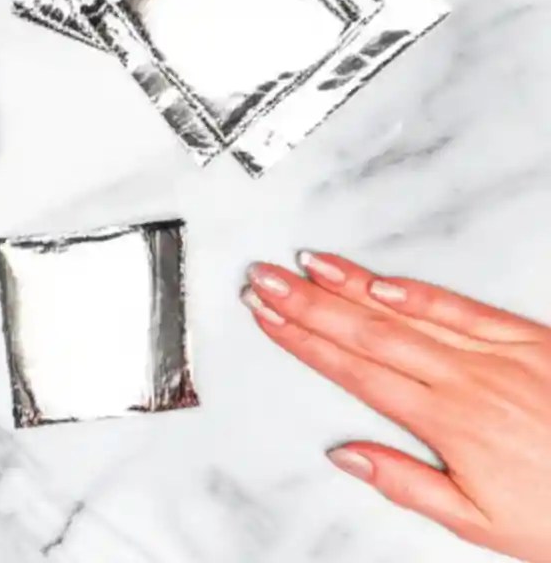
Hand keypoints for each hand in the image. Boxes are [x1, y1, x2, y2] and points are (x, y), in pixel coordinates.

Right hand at [242, 253, 550, 562]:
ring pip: (406, 313)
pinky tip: (380, 280)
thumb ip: (406, 483)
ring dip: (348, 288)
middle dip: (307, 303)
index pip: (355, 372)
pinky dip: (416, 292)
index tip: (267, 319)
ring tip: (305, 266)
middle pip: (367, 333)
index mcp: (448, 424)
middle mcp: (467, 381)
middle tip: (264, 279)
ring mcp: (498, 354)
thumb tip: (347, 454)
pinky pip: (460, 308)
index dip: (303, 342)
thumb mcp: (479, 522)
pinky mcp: (530, 339)